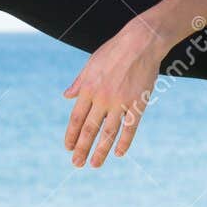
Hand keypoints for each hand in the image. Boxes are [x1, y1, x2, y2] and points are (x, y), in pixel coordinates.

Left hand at [62, 20, 168, 167]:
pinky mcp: (138, 103)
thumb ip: (79, 83)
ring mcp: (121, 102)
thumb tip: (66, 96)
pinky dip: (124, 142)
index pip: (76, 118)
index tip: (68, 148)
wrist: (141, 41)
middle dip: (82, 148)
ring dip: (100, 151)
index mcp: (88, 88)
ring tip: (94, 165)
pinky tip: (119, 153)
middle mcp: (102, 98)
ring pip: (108, 133)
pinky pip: (130, 128)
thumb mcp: (91, 63)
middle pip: (89, 129)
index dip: (72, 135)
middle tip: (76, 164)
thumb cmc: (114, 50)